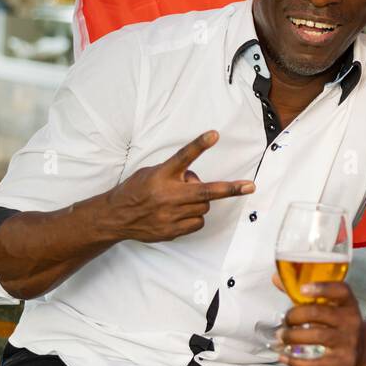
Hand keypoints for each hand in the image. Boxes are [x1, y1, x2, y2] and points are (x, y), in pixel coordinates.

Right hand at [101, 131, 253, 241]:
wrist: (116, 217)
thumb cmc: (136, 190)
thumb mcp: (152, 173)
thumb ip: (175, 173)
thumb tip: (194, 179)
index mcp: (162, 175)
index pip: (183, 157)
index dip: (199, 145)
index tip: (214, 134)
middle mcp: (167, 195)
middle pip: (206, 191)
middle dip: (230, 189)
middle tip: (250, 186)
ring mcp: (170, 215)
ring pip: (204, 208)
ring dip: (200, 203)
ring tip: (182, 201)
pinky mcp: (172, 230)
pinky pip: (197, 223)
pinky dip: (194, 218)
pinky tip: (179, 214)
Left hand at [272, 279, 364, 365]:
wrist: (360, 352)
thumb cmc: (337, 325)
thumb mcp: (329, 307)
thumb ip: (303, 295)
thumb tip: (276, 278)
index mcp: (348, 303)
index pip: (341, 290)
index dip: (322, 288)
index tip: (303, 289)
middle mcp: (351, 320)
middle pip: (319, 313)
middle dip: (295, 315)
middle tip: (284, 320)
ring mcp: (348, 341)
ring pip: (317, 336)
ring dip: (292, 336)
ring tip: (281, 336)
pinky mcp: (343, 362)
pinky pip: (316, 362)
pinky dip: (295, 360)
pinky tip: (283, 357)